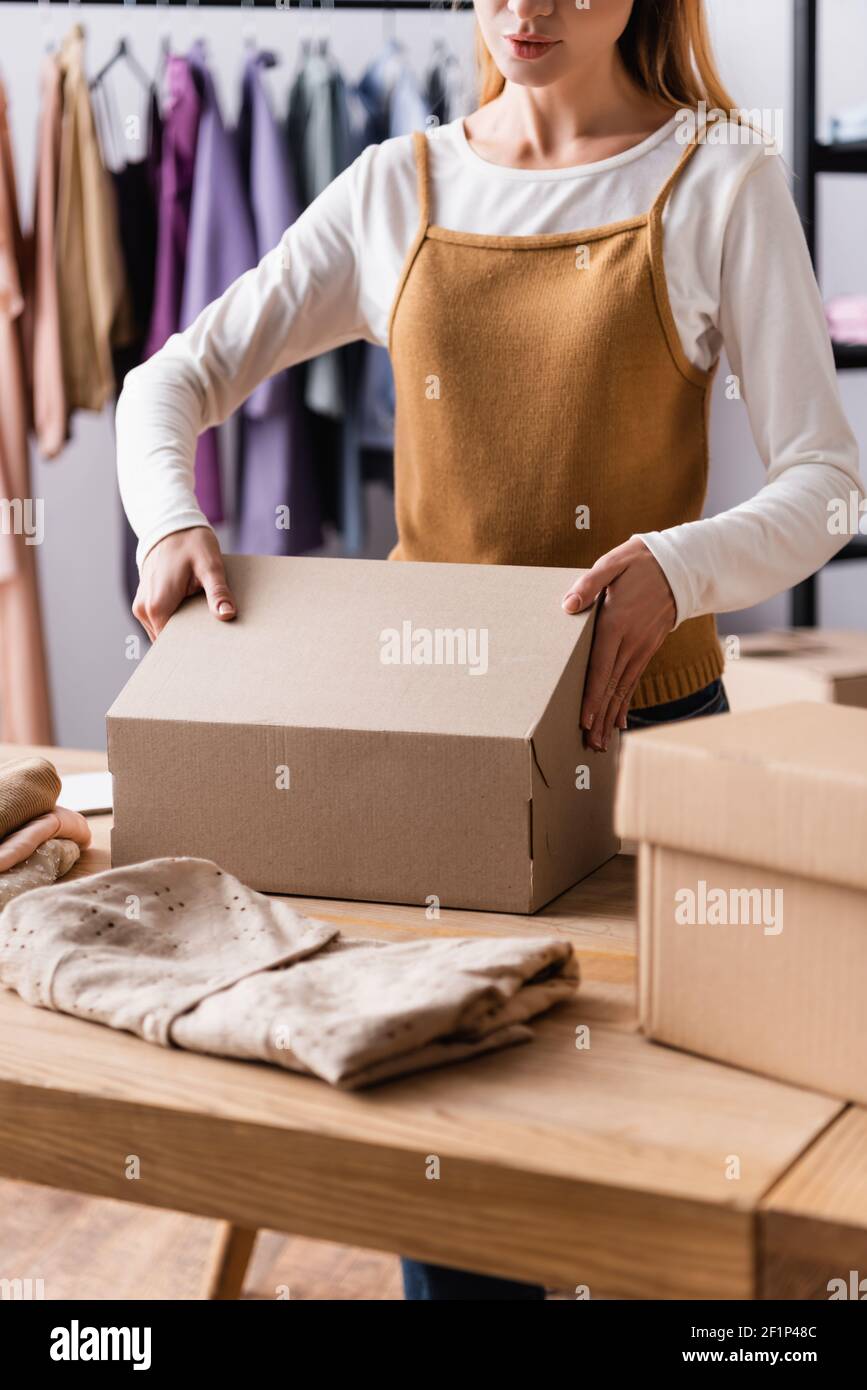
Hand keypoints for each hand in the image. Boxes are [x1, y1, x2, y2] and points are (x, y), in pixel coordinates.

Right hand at [133, 527, 235, 641]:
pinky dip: (177, 623)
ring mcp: (141, 607)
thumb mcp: (210, 566)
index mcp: (158, 607)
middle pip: (168, 641)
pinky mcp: (145, 602)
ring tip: (205, 628)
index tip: (213, 652)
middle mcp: (144, 611)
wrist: (171, 525)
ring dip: (183, 632)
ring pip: (163, 633)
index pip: (172, 646)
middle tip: (215, 643)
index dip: (193, 649)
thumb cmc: (191, 543)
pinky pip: (160, 622)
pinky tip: (194, 617)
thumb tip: (227, 614)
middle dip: (189, 643)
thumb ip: (217, 592)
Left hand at [561, 537, 675, 750]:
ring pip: (624, 688)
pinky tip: (620, 720)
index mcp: (615, 624)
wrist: (680, 565)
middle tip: (591, 745)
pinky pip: (635, 680)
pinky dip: (626, 702)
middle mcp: (630, 642)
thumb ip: (588, 585)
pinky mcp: (648, 648)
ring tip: (602, 742)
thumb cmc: (638, 563)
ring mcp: (642, 647)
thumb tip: (568, 605)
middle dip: (601, 718)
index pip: (601, 667)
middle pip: (612, 686)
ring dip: (612, 716)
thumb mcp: (611, 564)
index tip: (586, 720)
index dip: (593, 696)